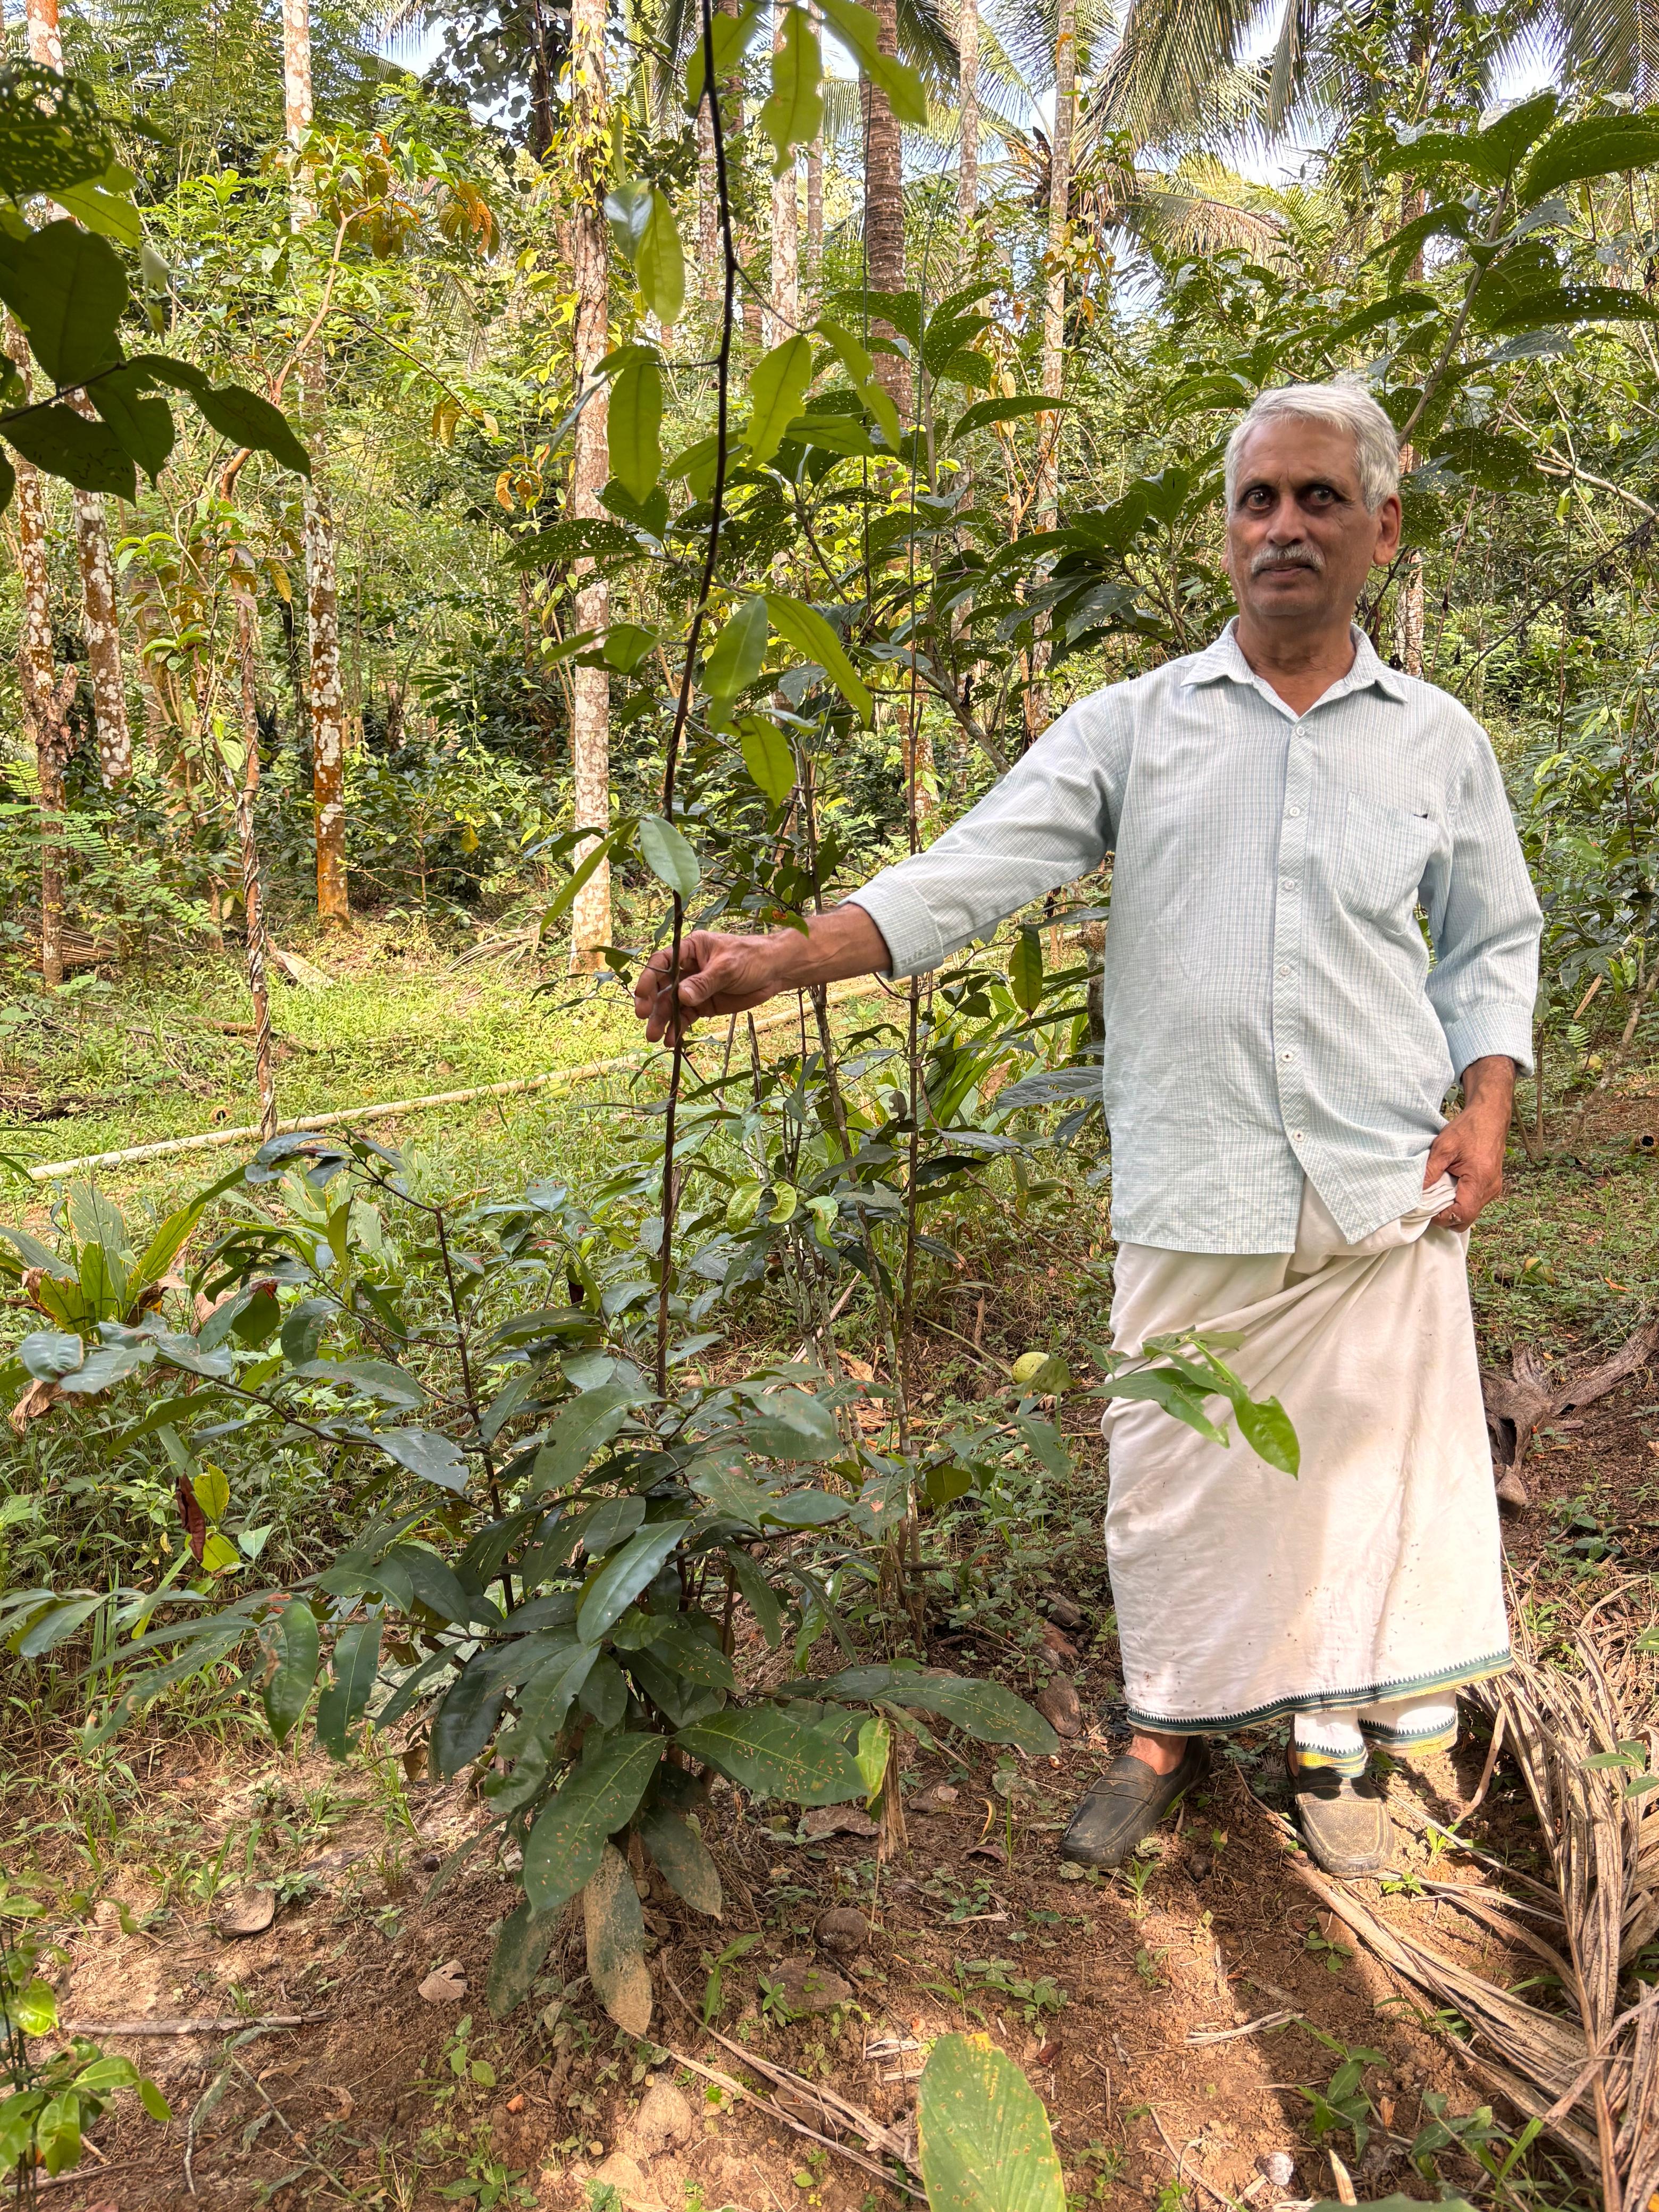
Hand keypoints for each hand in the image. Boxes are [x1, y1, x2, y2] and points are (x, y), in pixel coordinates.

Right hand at [633, 930, 786, 1044]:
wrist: (775, 972)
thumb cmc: (751, 959)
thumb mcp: (728, 968)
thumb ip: (704, 983)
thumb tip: (681, 996)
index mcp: (690, 950)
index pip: (662, 962)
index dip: (649, 978)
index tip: (642, 995)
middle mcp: (687, 969)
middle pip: (662, 986)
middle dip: (652, 1003)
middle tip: (644, 1018)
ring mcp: (694, 989)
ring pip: (672, 1005)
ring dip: (662, 1021)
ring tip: (654, 1037)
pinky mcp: (703, 1006)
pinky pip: (686, 1018)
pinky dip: (678, 1029)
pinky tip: (672, 1041)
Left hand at [1424, 1055, 1515, 1228]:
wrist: (1489, 1116)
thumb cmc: (1468, 1129)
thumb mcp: (1444, 1147)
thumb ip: (1430, 1171)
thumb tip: (1417, 1193)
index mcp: (1479, 1180)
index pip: (1462, 1215)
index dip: (1442, 1218)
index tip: (1425, 1209)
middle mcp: (1490, 1189)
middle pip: (1466, 1218)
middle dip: (1446, 1216)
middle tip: (1428, 1204)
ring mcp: (1493, 1188)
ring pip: (1471, 1212)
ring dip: (1453, 1208)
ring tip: (1437, 1194)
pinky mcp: (1491, 1184)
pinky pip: (1474, 1202)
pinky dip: (1460, 1200)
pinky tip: (1448, 1187)